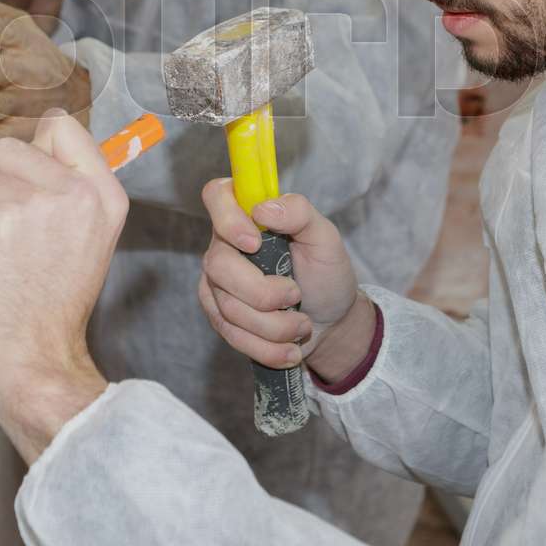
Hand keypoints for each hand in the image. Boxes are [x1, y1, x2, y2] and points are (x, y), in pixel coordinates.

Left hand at [0, 111, 128, 461]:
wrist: (35, 357)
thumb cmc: (51, 303)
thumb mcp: (89, 237)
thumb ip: (72, 190)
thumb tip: (41, 143)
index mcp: (103, 194)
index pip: (63, 125)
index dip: (34, 147)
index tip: (27, 180)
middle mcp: (74, 192)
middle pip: (9, 147)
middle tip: (9, 231)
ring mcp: (33, 205)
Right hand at [197, 186, 371, 379]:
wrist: (329, 323)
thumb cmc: (326, 273)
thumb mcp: (325, 238)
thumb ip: (300, 212)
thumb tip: (264, 207)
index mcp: (247, 215)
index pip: (216, 195)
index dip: (227, 218)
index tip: (255, 242)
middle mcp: (224, 245)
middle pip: (219, 265)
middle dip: (263, 292)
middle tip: (296, 295)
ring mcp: (217, 282)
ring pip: (228, 308)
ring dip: (274, 326)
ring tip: (302, 325)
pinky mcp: (218, 315)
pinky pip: (232, 335)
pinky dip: (267, 348)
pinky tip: (289, 349)